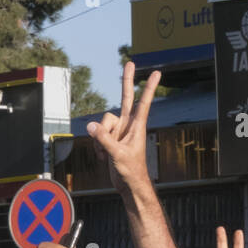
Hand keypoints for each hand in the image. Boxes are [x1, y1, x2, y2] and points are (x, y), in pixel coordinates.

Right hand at [86, 62, 160, 191]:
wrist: (128, 185)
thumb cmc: (130, 171)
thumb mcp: (117, 155)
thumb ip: (104, 139)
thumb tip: (91, 126)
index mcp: (137, 127)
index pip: (143, 102)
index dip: (148, 87)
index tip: (156, 73)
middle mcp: (128, 125)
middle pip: (125, 98)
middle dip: (126, 81)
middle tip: (130, 63)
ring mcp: (119, 131)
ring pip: (103, 122)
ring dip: (100, 138)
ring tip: (106, 154)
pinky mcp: (110, 138)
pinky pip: (97, 133)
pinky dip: (97, 145)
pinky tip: (104, 157)